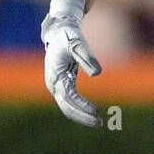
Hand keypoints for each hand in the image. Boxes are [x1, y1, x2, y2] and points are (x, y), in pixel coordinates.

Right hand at [41, 0, 102, 127]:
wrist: (59, 30)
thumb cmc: (67, 36)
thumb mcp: (77, 44)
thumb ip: (86, 57)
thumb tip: (97, 73)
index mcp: (54, 76)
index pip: (68, 97)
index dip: (82, 105)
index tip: (95, 112)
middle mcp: (53, 84)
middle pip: (67, 107)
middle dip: (82, 116)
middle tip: (99, 122)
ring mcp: (57, 86)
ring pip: (67, 107)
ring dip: (82, 115)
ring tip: (99, 121)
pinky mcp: (62, 85)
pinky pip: (70, 102)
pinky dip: (80, 109)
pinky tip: (92, 113)